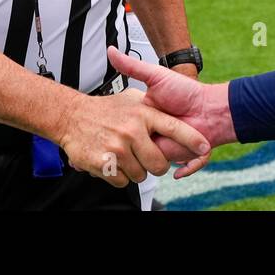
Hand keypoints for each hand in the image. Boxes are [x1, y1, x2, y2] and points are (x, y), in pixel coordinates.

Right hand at [53, 87, 209, 188]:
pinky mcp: (104, 162)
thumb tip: (169, 96)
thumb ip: (151, 93)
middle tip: (145, 156)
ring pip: (140, 175)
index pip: (174, 128)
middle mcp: (132, 131)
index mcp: (143, 114)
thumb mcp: (131, 94)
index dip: (191, 139)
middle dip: (155, 165)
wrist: (70, 114)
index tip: (204, 146)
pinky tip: (112, 160)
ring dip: (134, 170)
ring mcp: (118, 147)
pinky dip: (118, 175)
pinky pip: (122, 181)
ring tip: (124, 154)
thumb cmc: (104, 106)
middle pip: (159, 164)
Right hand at [108, 46, 234, 178]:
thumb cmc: (186, 91)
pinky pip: (176, 169)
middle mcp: (152, 134)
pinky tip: (182, 167)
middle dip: (136, 148)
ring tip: (163, 147)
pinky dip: (183, 169)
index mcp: (144, 118)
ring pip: (150, 162)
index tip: (120, 130)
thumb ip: (133, 66)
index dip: (122, 131)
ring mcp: (164, 147)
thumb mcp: (155, 76)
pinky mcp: (178, 157)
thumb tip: (111, 51)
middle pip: (134, 148)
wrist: (212, 107)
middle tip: (143, 139)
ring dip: (154, 161)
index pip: (126, 129)